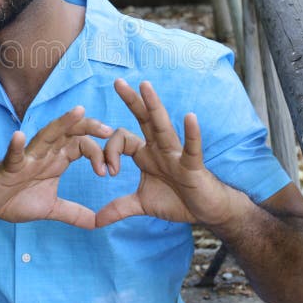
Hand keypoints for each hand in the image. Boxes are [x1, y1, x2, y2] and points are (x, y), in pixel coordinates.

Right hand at [0, 106, 111, 229]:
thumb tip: (97, 223)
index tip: (110, 170)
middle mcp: (45, 154)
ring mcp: (27, 158)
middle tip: (108, 129)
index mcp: (56, 160)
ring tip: (78, 111)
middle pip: (69, 134)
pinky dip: (15, 146)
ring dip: (63, 123)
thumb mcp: (51, 209)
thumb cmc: (16, 198)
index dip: (98, 154)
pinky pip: (13, 155)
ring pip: (47, 135)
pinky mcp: (8, 167)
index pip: (82, 146)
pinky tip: (18, 136)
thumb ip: (74, 213)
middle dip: (88, 128)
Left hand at [96, 79, 242, 227]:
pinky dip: (191, 134)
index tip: (107, 172)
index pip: (121, 140)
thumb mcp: (142, 205)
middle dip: (131, 101)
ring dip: (154, 106)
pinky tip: (190, 117)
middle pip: (143, 120)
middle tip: (117, 81)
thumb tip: (95, 220)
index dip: (109, 152)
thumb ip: (119, 208)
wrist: (206, 211)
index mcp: (146, 154)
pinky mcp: (193, 166)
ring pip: (163, 127)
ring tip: (146, 86)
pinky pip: (191, 148)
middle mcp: (160, 148)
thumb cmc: (177, 201)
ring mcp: (176, 155)